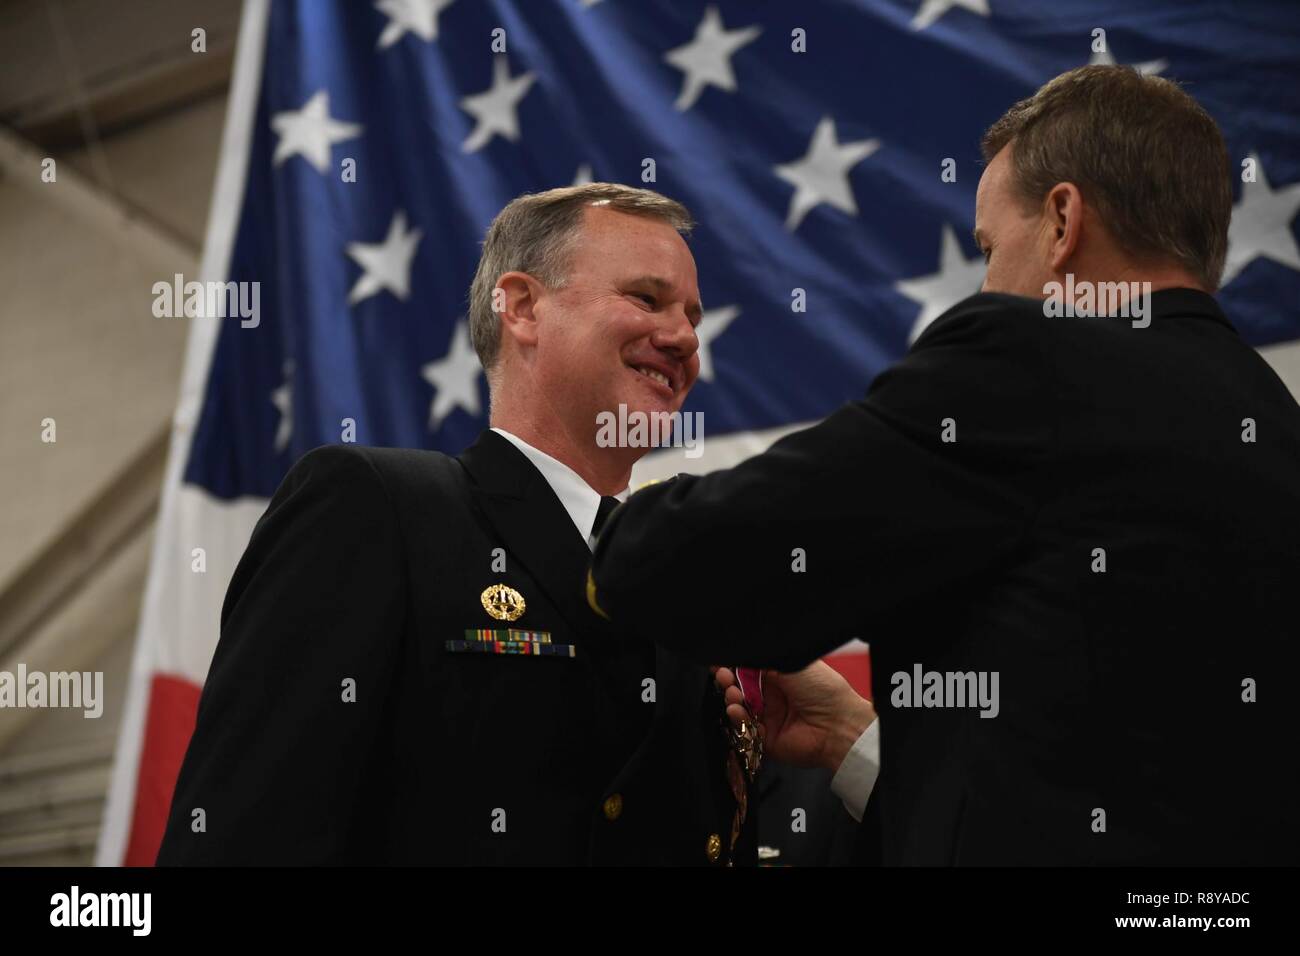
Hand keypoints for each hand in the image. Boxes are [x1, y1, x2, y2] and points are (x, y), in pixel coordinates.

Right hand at [712, 661, 874, 772]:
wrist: (838, 724)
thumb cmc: (822, 689)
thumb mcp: (791, 664)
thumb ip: (763, 660)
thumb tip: (741, 653)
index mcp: (780, 676)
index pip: (749, 669)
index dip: (734, 665)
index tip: (720, 661)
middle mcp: (773, 696)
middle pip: (740, 687)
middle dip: (728, 681)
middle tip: (722, 676)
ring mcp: (769, 717)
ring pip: (740, 707)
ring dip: (732, 698)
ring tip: (732, 693)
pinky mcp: (766, 738)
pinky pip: (744, 729)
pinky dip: (737, 719)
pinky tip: (736, 710)